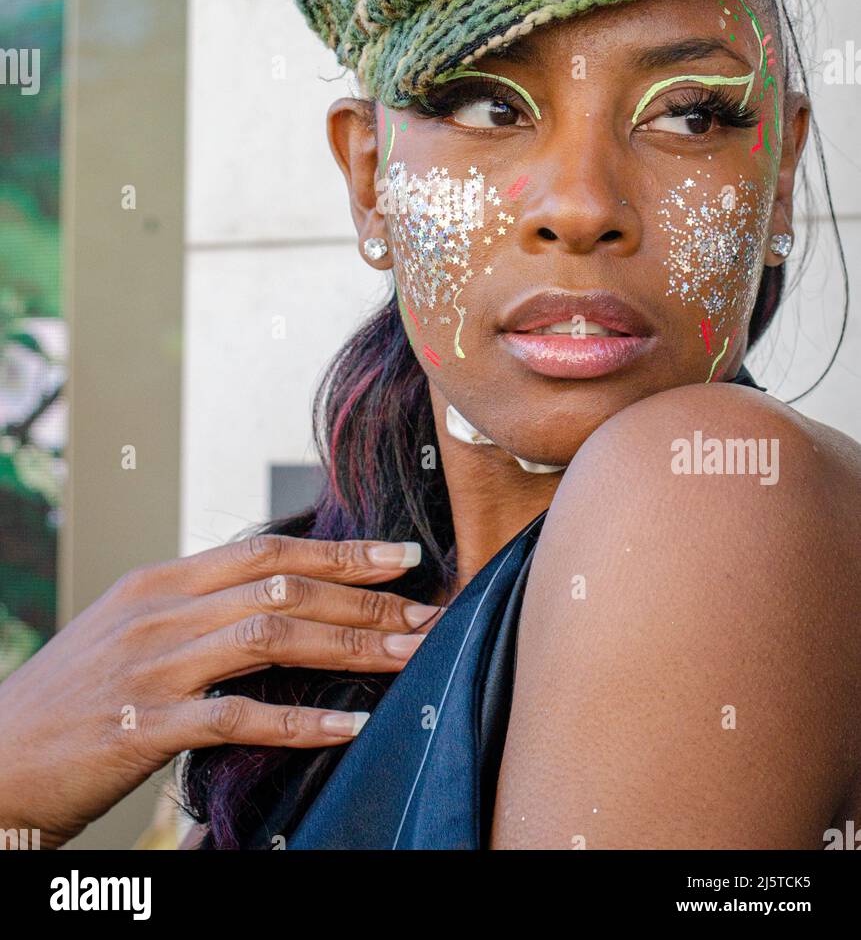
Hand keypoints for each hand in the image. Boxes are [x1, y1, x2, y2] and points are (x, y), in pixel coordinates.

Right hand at [0, 534, 441, 847]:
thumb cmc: (72, 699)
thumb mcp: (131, 633)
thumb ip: (197, 612)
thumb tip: (279, 602)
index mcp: (160, 583)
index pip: (267, 550)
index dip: (339, 551)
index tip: (400, 555)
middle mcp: (160, 612)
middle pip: (284, 589)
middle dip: (366, 599)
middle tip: (429, 610)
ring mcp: (152, 667)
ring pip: (273, 638)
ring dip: (352, 647)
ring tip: (411, 656)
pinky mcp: (144, 726)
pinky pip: (238, 717)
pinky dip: (301, 721)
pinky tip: (349, 726)